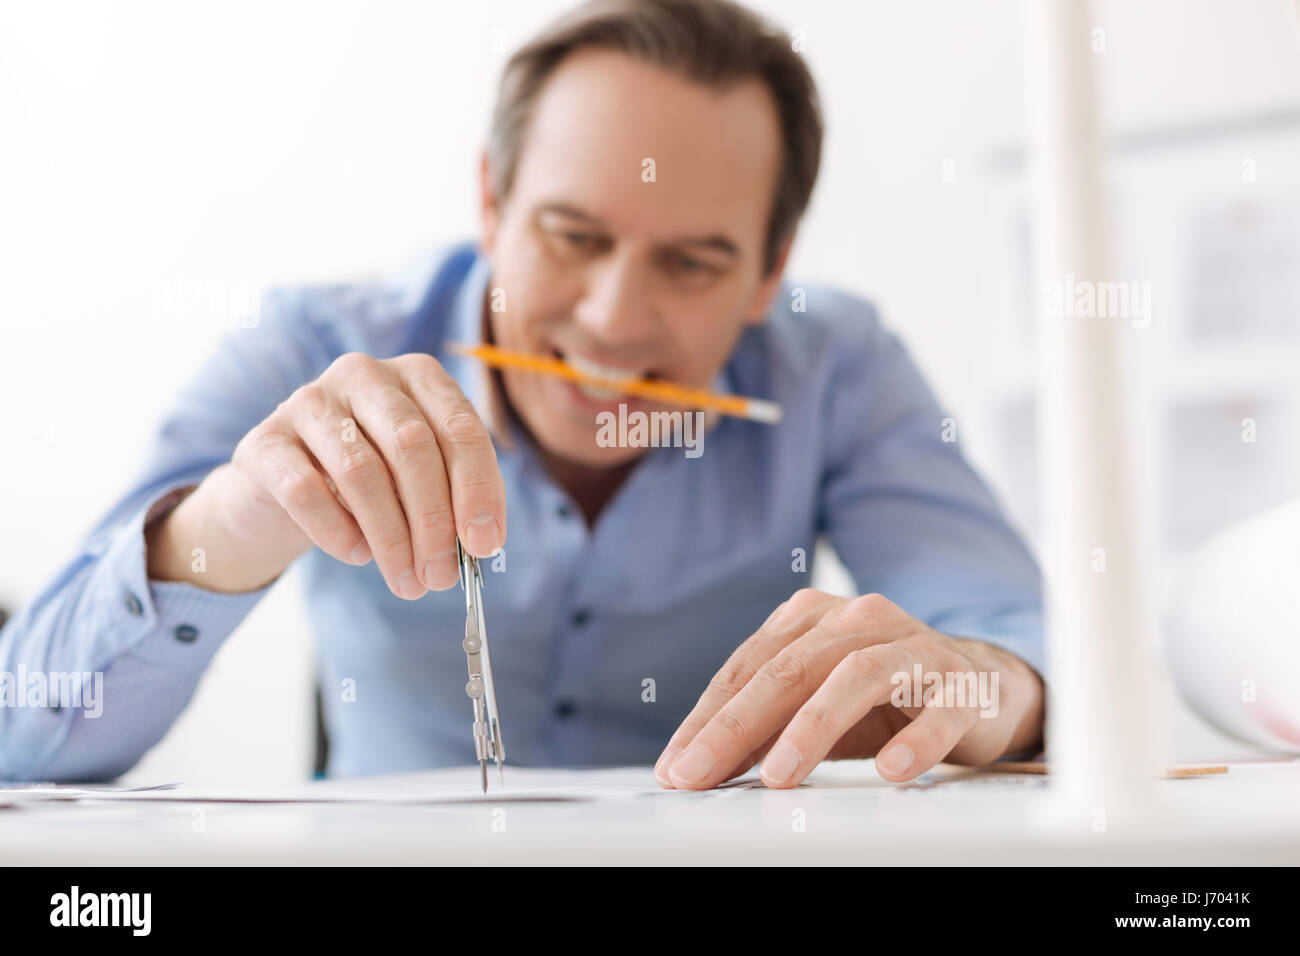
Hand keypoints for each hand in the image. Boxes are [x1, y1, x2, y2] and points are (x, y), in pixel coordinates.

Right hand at [148, 352, 505, 597]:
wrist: (280, 487)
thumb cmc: (369, 481)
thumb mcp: (419, 480)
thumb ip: (455, 499)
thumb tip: (483, 541)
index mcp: (417, 376)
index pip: (460, 428)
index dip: (478, 489)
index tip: (484, 545)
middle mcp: (365, 376)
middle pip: (412, 447)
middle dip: (434, 522)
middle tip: (441, 578)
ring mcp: (309, 402)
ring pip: (362, 471)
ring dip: (391, 538)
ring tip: (406, 580)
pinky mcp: (265, 441)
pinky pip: (304, 490)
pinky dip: (337, 532)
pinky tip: (357, 554)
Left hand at [655, 589, 1043, 788]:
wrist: (982, 687)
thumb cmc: (882, 700)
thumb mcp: (814, 709)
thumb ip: (762, 727)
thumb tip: (695, 766)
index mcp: (814, 619)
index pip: (749, 667)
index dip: (706, 718)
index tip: (675, 767)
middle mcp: (862, 620)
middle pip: (790, 670)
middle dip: (736, 726)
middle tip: (700, 773)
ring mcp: (915, 648)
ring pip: (856, 677)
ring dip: (812, 728)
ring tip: (778, 776)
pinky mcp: (964, 685)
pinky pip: (938, 712)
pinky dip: (913, 740)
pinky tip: (890, 770)